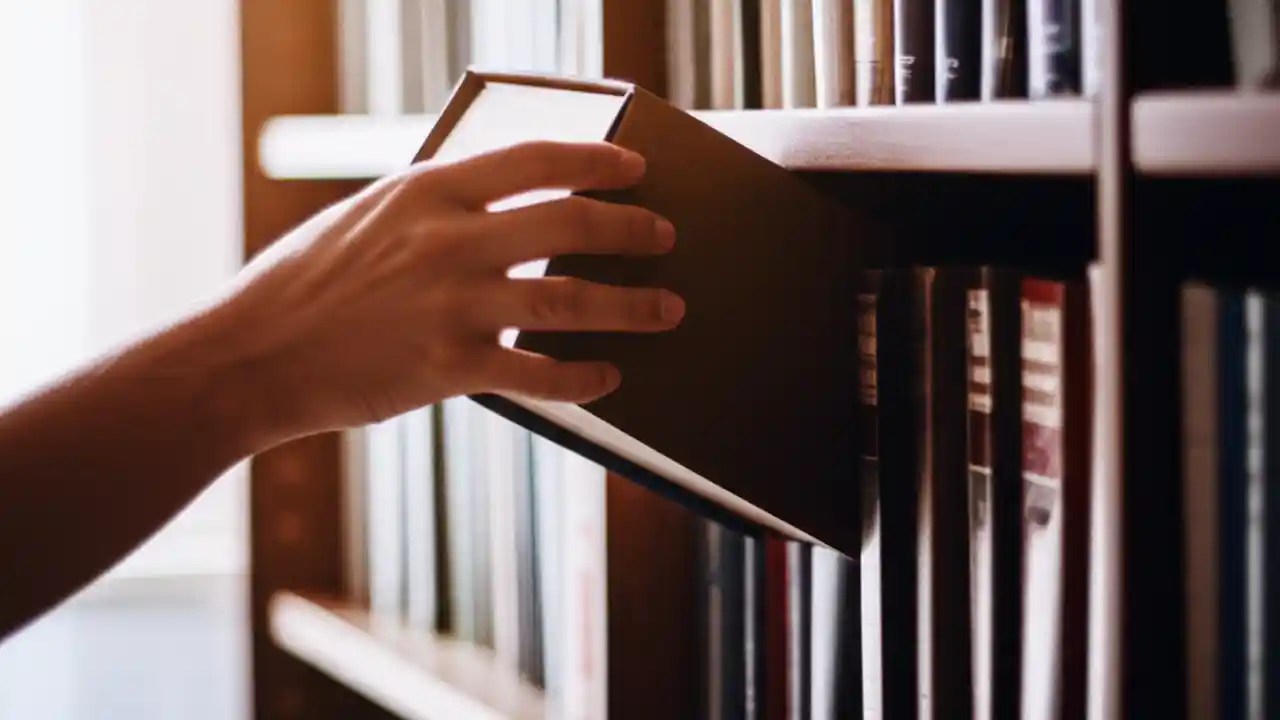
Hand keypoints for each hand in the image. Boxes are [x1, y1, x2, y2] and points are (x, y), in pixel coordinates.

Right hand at [212, 140, 682, 445]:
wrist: (249, 356)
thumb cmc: (301, 286)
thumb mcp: (365, 219)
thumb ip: (432, 210)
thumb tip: (499, 211)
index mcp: (426, 191)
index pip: (534, 160)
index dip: (596, 161)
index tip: (634, 169)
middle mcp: (449, 240)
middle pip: (569, 222)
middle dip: (630, 229)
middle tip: (664, 237)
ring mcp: (453, 304)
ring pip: (571, 298)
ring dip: (632, 305)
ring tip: (668, 310)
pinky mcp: (450, 368)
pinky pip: (541, 374)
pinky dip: (584, 377)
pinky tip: (609, 377)